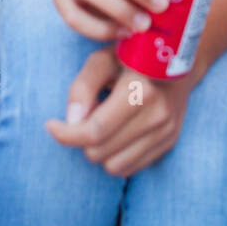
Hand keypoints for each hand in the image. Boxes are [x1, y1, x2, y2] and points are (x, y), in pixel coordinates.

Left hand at [44, 46, 195, 176]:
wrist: (176, 58)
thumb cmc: (131, 56)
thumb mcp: (102, 60)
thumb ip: (82, 87)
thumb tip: (72, 121)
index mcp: (140, 90)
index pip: (95, 130)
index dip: (65, 134)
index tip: (51, 125)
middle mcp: (157, 115)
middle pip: (99, 152)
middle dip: (83, 139)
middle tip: (86, 115)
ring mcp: (166, 131)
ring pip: (113, 167)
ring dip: (100, 150)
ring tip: (104, 123)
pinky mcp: (170, 142)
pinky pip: (131, 168)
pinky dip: (116, 155)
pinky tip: (119, 131)